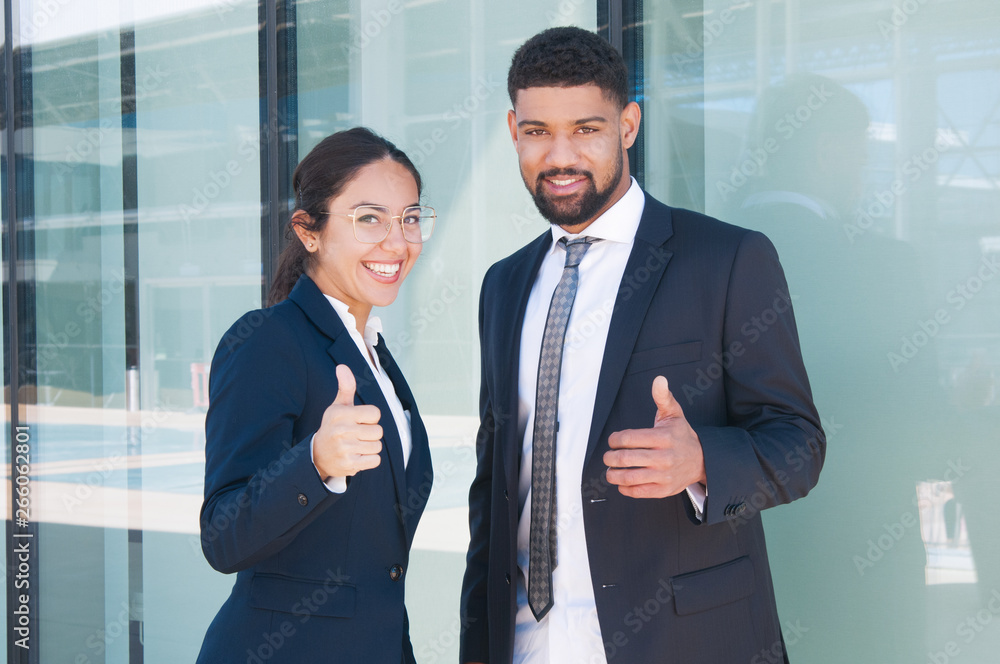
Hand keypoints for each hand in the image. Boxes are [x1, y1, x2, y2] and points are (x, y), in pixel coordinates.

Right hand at [312, 365, 382, 479]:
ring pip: (377, 446)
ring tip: (356, 445)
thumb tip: (342, 367)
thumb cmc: (333, 427)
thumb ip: (345, 387)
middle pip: (378, 431)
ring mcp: (344, 448)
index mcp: (340, 413)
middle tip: (358, 435)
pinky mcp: (349, 464)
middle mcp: (341, 430)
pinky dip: (370, 460)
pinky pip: (375, 460)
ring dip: (370, 447)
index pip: (375, 413)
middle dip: (371, 433)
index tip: (359, 420)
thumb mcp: (338, 406)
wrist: (318, 455)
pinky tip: (357, 456)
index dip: (371, 417)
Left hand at [604, 376, 705, 497]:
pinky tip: (622, 483)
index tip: (613, 441)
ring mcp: (664, 475)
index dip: (614, 440)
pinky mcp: (664, 489)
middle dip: (610, 458)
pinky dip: (625, 489)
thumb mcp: (674, 414)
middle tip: (607, 457)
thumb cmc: (681, 435)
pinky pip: (638, 492)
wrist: (702, 460)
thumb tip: (659, 379)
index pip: (628, 439)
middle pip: (626, 459)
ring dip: (613, 475)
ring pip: (630, 478)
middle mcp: (664, 457)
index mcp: (663, 437)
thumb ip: (663, 397)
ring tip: (610, 472)